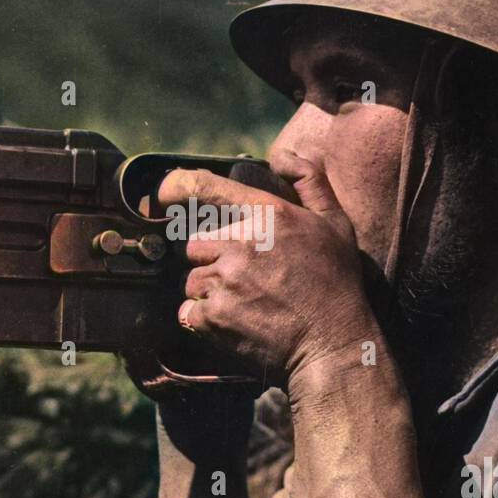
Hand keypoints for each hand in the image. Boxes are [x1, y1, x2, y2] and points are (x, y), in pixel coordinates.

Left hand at [159, 155, 376, 387]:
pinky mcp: (214, 316)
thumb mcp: (335, 222)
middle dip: (210, 259)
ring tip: (245, 303)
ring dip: (209, 291)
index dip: (174, 187)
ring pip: (192, 279)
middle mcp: (241, 242)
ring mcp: (225, 280)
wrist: (334, 343)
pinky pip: (189, 312)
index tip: (160, 195)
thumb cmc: (336, 282)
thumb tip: (280, 155)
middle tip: (242, 277)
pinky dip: (204, 320)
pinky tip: (235, 323)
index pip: (204, 187)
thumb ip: (309, 180)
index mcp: (266, 214)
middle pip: (194, 243)